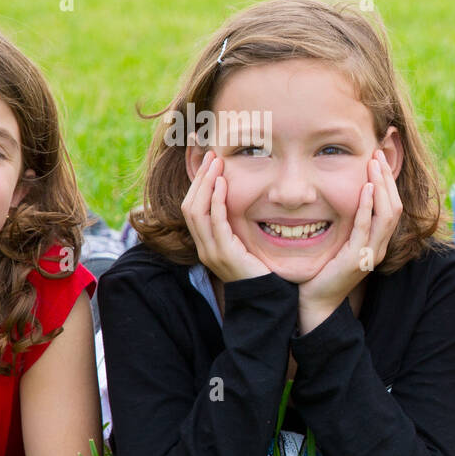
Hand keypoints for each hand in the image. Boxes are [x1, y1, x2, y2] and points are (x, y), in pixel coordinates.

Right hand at [181, 149, 270, 283]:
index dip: (198, 185)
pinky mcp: (224, 254)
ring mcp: (211, 252)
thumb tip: (240, 201)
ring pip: (196, 212)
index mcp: (205, 244)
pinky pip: (214, 222)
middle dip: (199, 179)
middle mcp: (203, 248)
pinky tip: (222, 184)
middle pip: (189, 207)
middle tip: (211, 156)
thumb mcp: (244, 244)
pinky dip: (216, 200)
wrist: (265, 298)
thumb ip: (237, 226)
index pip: (191, 209)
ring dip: (206, 184)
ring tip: (216, 164)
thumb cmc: (260, 270)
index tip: (209, 163)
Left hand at [297, 150, 402, 324]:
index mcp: (377, 242)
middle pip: (395, 206)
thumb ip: (347, 221)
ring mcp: (370, 254)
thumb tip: (341, 194)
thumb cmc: (324, 270)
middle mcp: (379, 247)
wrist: (316, 301)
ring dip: (381, 186)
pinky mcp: (356, 259)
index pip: (392, 206)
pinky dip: (367, 206)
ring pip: (387, 215)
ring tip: (374, 164)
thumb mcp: (340, 240)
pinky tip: (365, 188)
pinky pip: (366, 228)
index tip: (379, 159)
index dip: (388, 182)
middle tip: (378, 153)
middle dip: (387, 178)